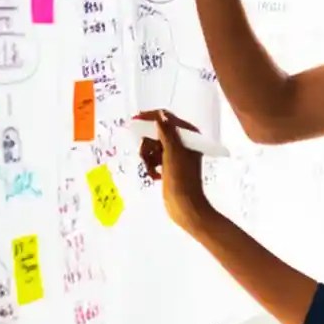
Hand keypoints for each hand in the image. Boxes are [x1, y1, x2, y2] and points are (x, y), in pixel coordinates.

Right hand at [135, 109, 214, 232]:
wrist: (185, 207)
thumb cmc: (181, 180)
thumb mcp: (173, 153)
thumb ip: (166, 133)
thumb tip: (160, 115)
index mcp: (189, 135)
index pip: (167, 118)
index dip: (150, 118)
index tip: (134, 121)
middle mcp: (183, 142)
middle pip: (157, 133)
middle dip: (148, 145)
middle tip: (145, 157)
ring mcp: (176, 155)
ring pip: (153, 147)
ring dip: (148, 158)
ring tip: (152, 170)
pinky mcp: (170, 166)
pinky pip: (154, 159)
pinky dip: (151, 166)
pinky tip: (155, 176)